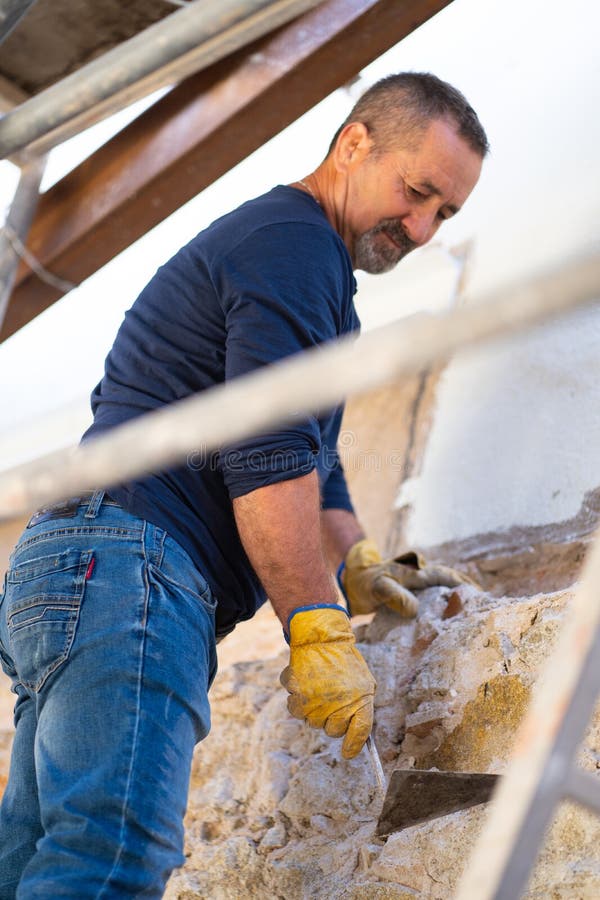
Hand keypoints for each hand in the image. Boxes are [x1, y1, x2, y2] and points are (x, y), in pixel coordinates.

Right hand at [280, 605, 375, 758]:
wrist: (321, 638)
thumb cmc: (344, 661)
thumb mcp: (365, 682)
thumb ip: (362, 706)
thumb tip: (354, 731)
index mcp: (361, 701)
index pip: (360, 733)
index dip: (353, 745)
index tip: (348, 753)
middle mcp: (339, 707)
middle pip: (332, 730)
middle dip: (331, 718)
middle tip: (331, 698)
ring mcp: (317, 703)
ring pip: (310, 721)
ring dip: (312, 709)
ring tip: (318, 687)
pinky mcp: (297, 696)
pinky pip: (294, 709)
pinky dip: (296, 698)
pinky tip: (303, 683)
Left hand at [341, 538, 476, 615]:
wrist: (354, 580)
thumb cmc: (366, 581)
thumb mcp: (377, 587)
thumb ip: (394, 595)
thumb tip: (415, 610)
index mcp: (418, 573)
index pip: (446, 577)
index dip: (464, 586)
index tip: (480, 597)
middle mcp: (422, 578)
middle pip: (452, 582)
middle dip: (468, 593)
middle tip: (485, 610)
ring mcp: (419, 587)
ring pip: (445, 591)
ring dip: (458, 600)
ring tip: (473, 618)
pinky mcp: (414, 597)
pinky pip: (434, 601)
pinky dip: (444, 608)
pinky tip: (449, 623)